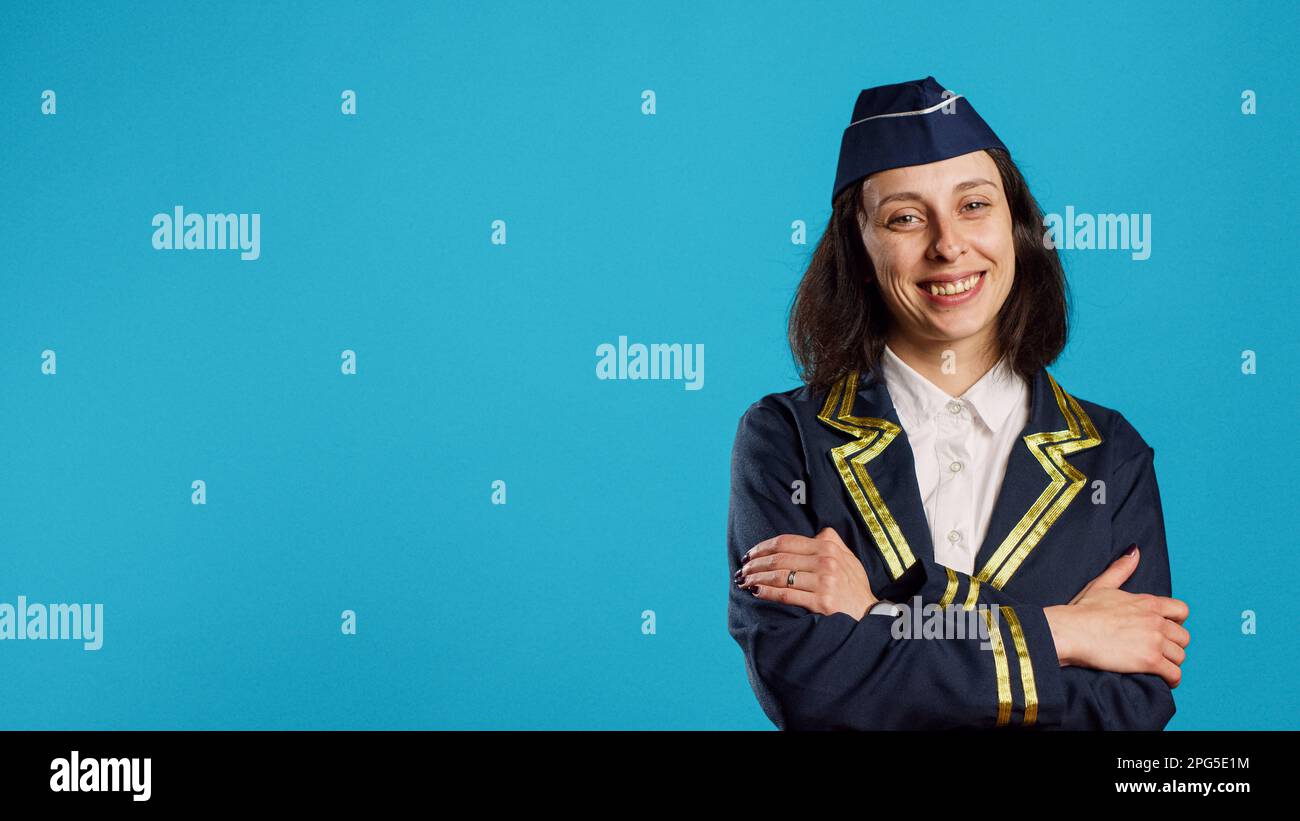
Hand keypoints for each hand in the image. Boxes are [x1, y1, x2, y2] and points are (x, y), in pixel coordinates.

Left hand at [736, 528, 877, 619]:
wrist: (869, 613)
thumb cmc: (853, 585)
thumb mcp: (847, 557)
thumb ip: (830, 542)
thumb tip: (814, 532)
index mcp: (828, 546)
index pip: (786, 542)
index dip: (763, 547)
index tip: (750, 553)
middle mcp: (826, 562)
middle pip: (779, 559)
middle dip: (756, 564)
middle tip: (743, 569)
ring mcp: (824, 582)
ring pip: (780, 576)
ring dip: (757, 578)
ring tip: (745, 581)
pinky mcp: (822, 602)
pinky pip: (787, 595)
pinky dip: (767, 593)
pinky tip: (756, 592)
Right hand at [1044, 546, 1190, 687]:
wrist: (1071, 631)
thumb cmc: (1082, 610)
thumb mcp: (1102, 585)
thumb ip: (1121, 569)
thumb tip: (1134, 550)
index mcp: (1148, 602)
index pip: (1181, 611)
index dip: (1176, 622)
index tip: (1165, 629)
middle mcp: (1156, 620)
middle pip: (1183, 636)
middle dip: (1174, 645)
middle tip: (1159, 651)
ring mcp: (1154, 640)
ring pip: (1180, 655)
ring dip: (1172, 662)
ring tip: (1160, 666)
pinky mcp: (1150, 660)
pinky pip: (1174, 673)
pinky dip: (1172, 679)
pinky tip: (1163, 680)